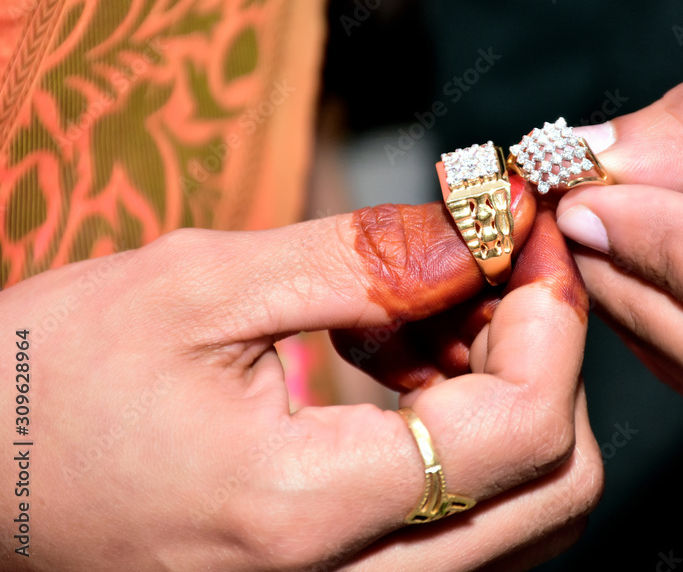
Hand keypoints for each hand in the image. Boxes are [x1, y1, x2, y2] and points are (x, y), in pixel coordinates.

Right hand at [0, 177, 602, 570]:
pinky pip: (465, 527)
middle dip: (545, 359)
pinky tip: (400, 368)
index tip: (530, 236)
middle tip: (487, 270)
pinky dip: (466, 440)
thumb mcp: (204, 284)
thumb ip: (369, 259)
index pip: (524, 427)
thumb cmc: (54, 379)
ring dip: (506, 397)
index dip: (554, 317)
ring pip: (524, 515)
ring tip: (421, 316)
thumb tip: (490, 229)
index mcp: (305, 509)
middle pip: (554, 489)